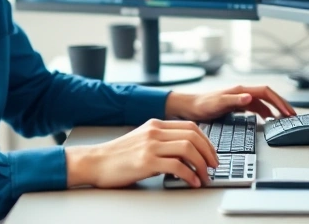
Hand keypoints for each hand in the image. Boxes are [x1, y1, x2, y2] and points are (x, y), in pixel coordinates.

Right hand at [65, 119, 218, 188]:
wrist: (95, 162)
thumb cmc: (118, 155)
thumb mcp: (142, 140)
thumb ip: (162, 141)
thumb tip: (185, 153)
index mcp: (155, 125)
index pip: (190, 127)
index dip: (206, 141)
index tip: (212, 155)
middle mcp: (155, 132)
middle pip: (193, 136)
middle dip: (209, 153)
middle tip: (213, 167)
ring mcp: (151, 146)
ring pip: (188, 149)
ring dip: (201, 165)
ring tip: (204, 177)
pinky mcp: (147, 161)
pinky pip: (177, 166)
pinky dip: (189, 175)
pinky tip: (191, 183)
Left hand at [165, 85, 295, 121]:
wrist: (189, 107)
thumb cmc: (201, 104)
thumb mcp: (217, 103)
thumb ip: (233, 100)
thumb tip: (249, 97)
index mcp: (240, 91)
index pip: (266, 92)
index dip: (278, 101)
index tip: (287, 112)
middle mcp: (242, 93)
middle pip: (268, 96)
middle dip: (281, 105)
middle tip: (292, 117)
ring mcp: (240, 99)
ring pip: (263, 102)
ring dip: (275, 110)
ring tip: (284, 120)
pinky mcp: (237, 106)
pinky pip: (256, 108)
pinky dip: (265, 113)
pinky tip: (268, 120)